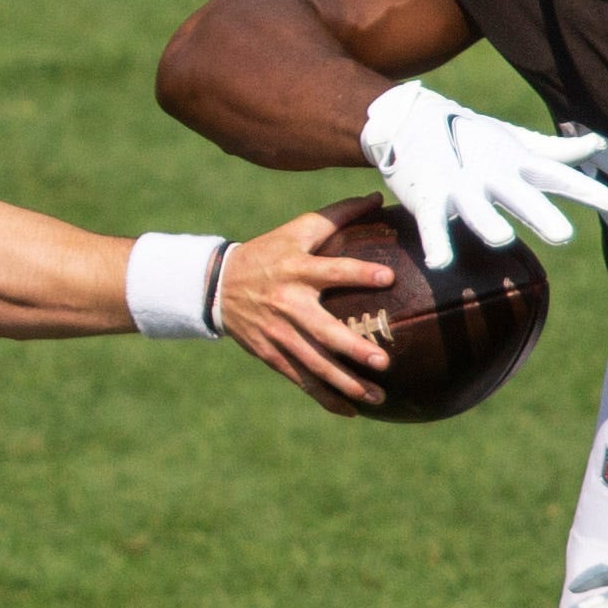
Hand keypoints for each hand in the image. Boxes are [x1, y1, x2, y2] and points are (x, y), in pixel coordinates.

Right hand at [215, 194, 399, 414]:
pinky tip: (352, 410)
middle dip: (351, 348)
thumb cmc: (269, 252)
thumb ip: (336, 216)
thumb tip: (377, 197)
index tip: (389, 277)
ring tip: (378, 396)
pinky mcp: (272, 355)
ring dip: (345, 383)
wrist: (218, 286)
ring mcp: (279, 334)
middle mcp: (288, 304)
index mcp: (296, 269)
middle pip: (322, 330)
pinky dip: (326, 398)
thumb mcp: (296, 230)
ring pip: (314, 364)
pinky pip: (302, 380)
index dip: (359, 273)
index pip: (332, 270)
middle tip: (382, 362)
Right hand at [360, 79, 607, 269]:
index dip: (588, 190)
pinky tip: (441, 263)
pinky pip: (431, 222)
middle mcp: (493, 174)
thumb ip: (556, 151)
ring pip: (475, 207)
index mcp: (516, 164)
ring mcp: (459, 185)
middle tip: (563, 236)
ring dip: (486, 221)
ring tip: (501, 238)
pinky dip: (436, 242)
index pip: (557, 177)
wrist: (409, 120)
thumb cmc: (470, 138)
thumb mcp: (515, 143)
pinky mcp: (427, 195)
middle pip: (519, 196)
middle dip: (540, 214)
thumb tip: (597, 144)